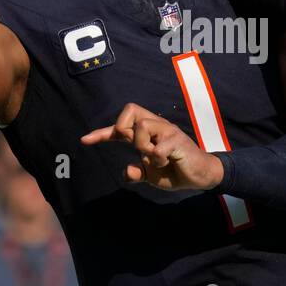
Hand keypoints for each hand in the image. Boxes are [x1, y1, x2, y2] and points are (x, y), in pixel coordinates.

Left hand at [81, 102, 223, 190]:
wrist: (201, 176)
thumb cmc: (175, 171)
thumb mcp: (152, 174)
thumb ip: (137, 172)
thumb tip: (125, 171)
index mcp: (148, 133)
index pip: (120, 127)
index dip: (101, 134)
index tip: (84, 141)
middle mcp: (156, 126)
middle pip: (131, 110)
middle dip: (124, 129)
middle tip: (134, 146)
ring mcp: (168, 131)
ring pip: (141, 127)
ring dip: (142, 147)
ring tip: (155, 158)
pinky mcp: (177, 140)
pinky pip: (157, 148)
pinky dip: (157, 159)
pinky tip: (167, 163)